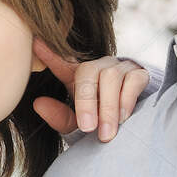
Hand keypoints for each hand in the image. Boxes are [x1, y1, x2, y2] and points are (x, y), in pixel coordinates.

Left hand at [31, 39, 149, 141]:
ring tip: (105, 133)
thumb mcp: (78, 125)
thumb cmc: (101, 123)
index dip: (50, 53)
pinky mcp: (140, 74)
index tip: (35, 43)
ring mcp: (119, 68)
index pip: (62, 62)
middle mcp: (98, 67)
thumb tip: (38, 104)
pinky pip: (133, 81)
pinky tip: (123, 118)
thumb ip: (60, 117)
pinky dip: (126, 101)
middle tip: (87, 128)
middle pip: (88, 71)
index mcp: (78, 77)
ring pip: (111, 77)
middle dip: (86, 101)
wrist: (136, 126)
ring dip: (108, 107)